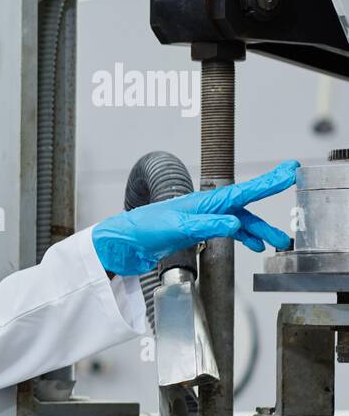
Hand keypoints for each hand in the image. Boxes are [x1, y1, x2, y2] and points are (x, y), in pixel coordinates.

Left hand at [93, 160, 298, 275]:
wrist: (125, 242)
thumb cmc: (144, 228)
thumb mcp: (177, 227)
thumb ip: (206, 225)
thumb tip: (233, 224)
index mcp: (205, 202)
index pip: (243, 192)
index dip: (268, 182)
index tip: (290, 171)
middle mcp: (207, 208)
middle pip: (245, 209)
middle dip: (268, 217)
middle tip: (288, 226)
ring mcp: (202, 219)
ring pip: (239, 222)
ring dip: (258, 231)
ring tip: (276, 243)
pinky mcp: (196, 230)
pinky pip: (228, 231)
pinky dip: (243, 236)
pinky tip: (253, 244)